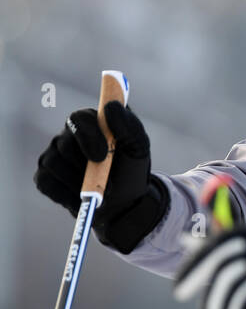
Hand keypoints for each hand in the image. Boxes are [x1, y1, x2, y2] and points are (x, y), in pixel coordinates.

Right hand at [33, 102, 166, 252]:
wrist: (124, 202)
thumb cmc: (131, 169)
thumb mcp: (139, 148)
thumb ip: (128, 125)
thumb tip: (111, 106)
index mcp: (90, 123)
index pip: (78, 119)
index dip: (88, 136)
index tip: (102, 156)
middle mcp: (67, 136)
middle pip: (63, 143)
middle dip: (86, 166)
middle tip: (107, 183)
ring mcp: (53, 156)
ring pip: (54, 164)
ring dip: (78, 182)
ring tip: (98, 191)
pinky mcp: (44, 177)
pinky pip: (46, 182)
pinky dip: (66, 195)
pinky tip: (81, 198)